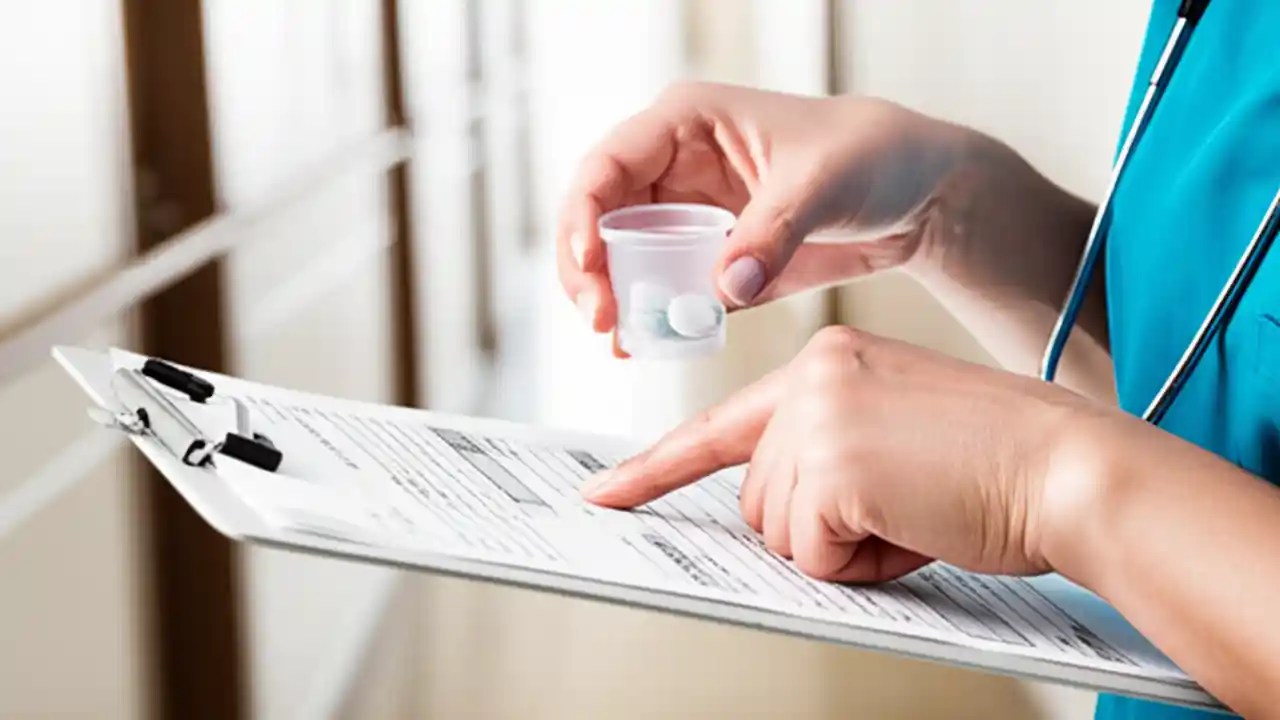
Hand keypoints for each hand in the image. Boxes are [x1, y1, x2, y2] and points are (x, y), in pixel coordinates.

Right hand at [556, 82, 966, 351]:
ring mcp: (690, 217)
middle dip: (588, 268)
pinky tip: (638, 346)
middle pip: (600, 217)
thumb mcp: (821, 182)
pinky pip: (664, 292)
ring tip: (617, 336)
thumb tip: (725, 286)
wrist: (918, 195)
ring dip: (613, 298)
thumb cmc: (871, 154)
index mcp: (688, 123)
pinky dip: (648, 320)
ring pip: (623, 259)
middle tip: (600, 315)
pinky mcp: (711, 261)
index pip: (608, 164)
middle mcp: (677, 169)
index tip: (589, 262)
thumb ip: (770, 233)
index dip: (584, 212)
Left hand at [581, 326, 1107, 581]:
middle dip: (818, 527)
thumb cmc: (996, 462)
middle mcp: (811, 378)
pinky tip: (914, 526)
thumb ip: (824, 454)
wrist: (1069, 467)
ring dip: (844, 546)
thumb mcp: (894, 433)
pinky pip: (812, 556)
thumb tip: (776, 517)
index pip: (720, 426)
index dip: (655, 470)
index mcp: (826, 362)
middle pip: (756, 499)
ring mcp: (817, 419)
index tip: (604, 495)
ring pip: (780, 532)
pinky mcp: (832, 465)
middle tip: (899, 506)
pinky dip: (862, 565)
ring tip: (914, 510)